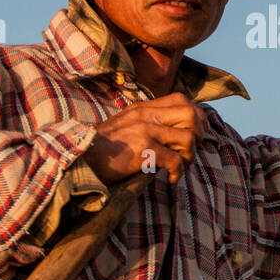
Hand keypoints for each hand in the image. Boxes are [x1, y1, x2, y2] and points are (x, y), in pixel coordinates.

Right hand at [82, 92, 206, 186]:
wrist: (80, 159)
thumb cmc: (103, 149)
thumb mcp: (125, 127)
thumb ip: (146, 124)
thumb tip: (173, 136)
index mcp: (143, 108)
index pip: (182, 100)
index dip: (195, 117)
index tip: (194, 135)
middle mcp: (146, 115)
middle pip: (191, 113)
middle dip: (199, 134)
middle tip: (190, 152)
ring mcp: (145, 130)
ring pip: (188, 138)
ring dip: (190, 156)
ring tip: (180, 167)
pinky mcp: (143, 150)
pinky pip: (175, 160)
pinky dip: (178, 173)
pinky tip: (170, 179)